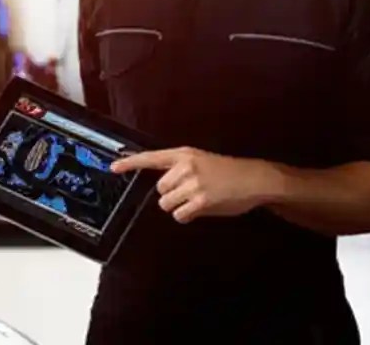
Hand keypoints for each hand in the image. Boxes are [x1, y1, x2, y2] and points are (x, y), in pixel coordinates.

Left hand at [110, 147, 277, 223]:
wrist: (255, 178)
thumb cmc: (229, 172)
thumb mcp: (202, 163)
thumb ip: (181, 172)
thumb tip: (166, 189)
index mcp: (184, 154)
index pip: (151, 158)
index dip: (130, 163)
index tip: (114, 166)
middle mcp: (185, 166)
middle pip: (160, 189)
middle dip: (172, 195)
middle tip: (191, 193)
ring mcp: (192, 182)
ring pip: (167, 203)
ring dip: (179, 207)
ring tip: (198, 201)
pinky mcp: (200, 199)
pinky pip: (179, 214)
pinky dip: (186, 216)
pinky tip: (199, 210)